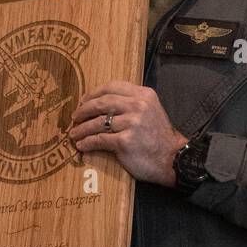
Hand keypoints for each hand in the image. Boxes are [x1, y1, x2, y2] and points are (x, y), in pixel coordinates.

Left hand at [68, 81, 186, 185]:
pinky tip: (82, 146)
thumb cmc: (159, 137)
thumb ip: (131, 102)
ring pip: (97, 122)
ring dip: (81, 129)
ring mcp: (132, 123)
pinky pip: (99, 140)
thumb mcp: (151, 110)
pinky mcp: (125, 141)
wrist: (173, 159)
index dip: (93, 94)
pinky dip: (87, 143)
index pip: (112, 87)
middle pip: (101, 103)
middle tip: (74, 117)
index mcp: (143, 95)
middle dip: (83, 110)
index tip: (83, 101)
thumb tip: (102, 102)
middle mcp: (138, 106)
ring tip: (74, 134)